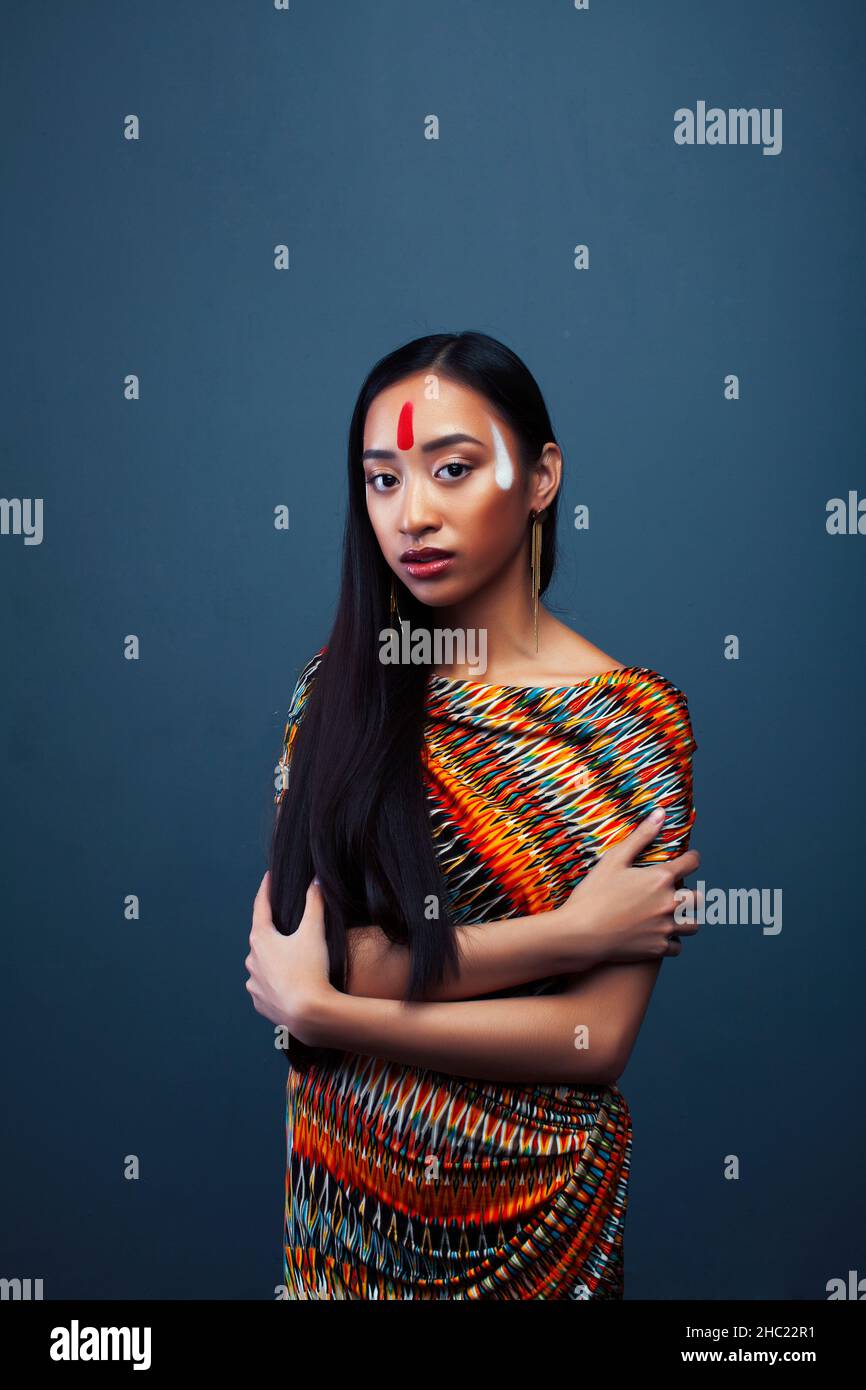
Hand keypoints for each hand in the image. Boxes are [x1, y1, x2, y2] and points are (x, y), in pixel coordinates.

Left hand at [244, 871, 332, 1044]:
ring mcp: (254, 983)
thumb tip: (316, 880)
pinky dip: (275, 981)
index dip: (266, 889)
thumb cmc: (311, 969)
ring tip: (293, 960)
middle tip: (288, 924)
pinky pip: (266, 986)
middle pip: (262, 937)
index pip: (261, 906)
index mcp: (261, 939)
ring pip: (263, 964)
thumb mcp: (314, 931)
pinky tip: (290, 983)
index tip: (268, 877)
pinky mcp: (260, 1001)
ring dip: (274, 959)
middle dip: (274, 930)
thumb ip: (315, 902)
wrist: (308, 1013)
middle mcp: (251, 959)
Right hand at [553, 811, 702, 965]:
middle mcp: (670, 903)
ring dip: (687, 919)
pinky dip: (672, 942)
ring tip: (675, 916)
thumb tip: (661, 813)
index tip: (690, 859)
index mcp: (661, 878)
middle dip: (692, 894)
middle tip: (679, 892)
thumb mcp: (614, 859)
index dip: (692, 858)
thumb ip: (640, 836)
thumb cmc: (594, 893)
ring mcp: (665, 927)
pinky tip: (662, 937)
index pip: (691, 863)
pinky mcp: (658, 948)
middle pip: (698, 897)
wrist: (581, 934)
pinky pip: (677, 947)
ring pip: (693, 925)